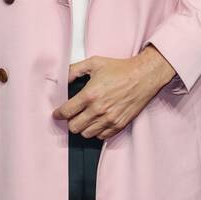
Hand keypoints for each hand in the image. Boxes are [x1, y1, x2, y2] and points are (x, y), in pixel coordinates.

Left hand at [54, 48, 175, 138]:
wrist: (144, 76)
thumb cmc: (121, 69)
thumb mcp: (94, 63)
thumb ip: (74, 70)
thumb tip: (62, 77)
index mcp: (90, 95)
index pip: (66, 112)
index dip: (58, 114)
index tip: (57, 114)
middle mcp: (98, 110)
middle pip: (74, 127)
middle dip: (70, 121)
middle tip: (72, 116)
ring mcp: (109, 119)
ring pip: (86, 134)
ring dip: (83, 127)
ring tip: (85, 119)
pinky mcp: (119, 124)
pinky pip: (101, 136)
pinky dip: (96, 131)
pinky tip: (97, 122)